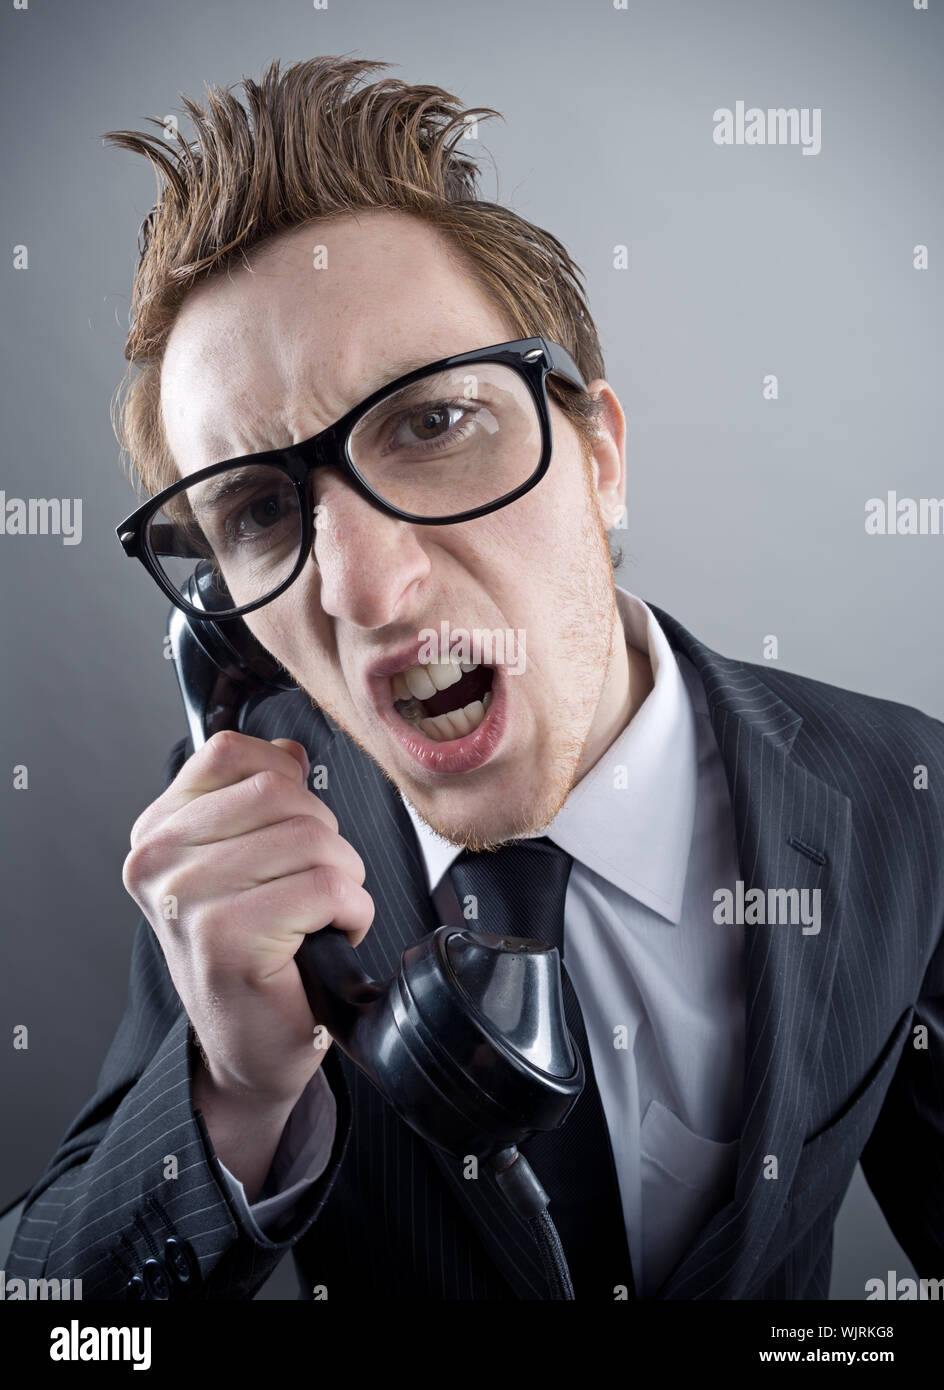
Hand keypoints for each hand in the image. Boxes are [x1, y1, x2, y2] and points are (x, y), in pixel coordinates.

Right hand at [122, 731, 374, 1108]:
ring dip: (343, 878)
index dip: (285, 782)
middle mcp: (158, 861)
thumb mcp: (246, 864)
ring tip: (319, 915)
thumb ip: (257, 801)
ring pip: (312, 839)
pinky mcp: (226, 937)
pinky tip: (328, 937)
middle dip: (324, 837)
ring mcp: (187, 899)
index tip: (289, 831)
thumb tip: (287, 753)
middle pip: (281, 793)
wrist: (252, 1049)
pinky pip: (327, 887)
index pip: (232, 753)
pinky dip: (352, 912)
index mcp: (156, 833)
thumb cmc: (255, 958)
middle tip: (312, 887)